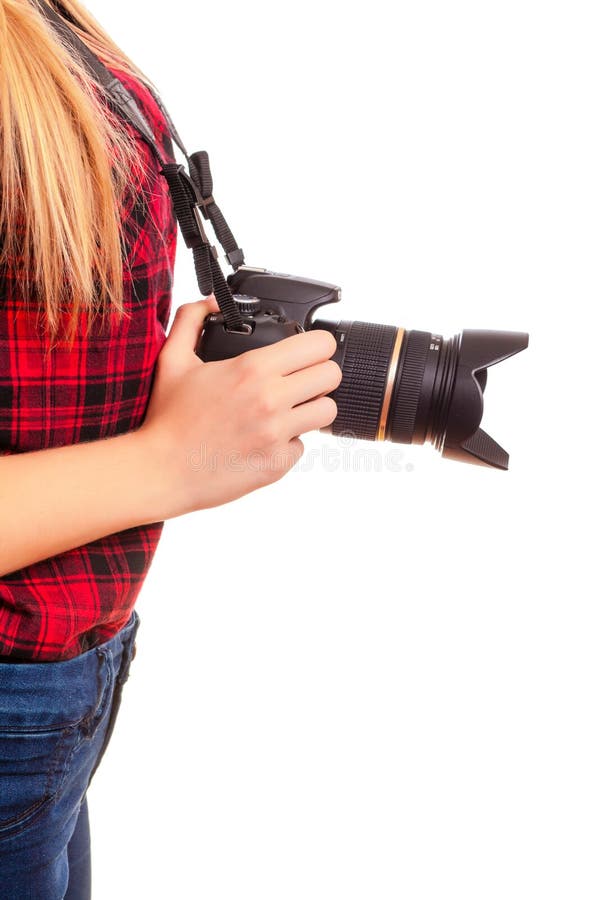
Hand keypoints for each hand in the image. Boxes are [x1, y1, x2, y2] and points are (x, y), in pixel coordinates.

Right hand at [138, 296, 342, 517]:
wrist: (162, 472)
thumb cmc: (168, 418)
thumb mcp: (172, 359)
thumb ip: (191, 319)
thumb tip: (212, 301)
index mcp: (252, 369)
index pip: (319, 345)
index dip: (317, 345)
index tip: (308, 350)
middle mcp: (271, 400)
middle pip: (332, 375)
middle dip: (320, 374)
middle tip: (301, 380)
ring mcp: (278, 434)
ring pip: (326, 411)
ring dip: (312, 408)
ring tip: (289, 409)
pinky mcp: (278, 463)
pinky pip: (303, 446)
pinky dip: (289, 442)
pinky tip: (265, 438)